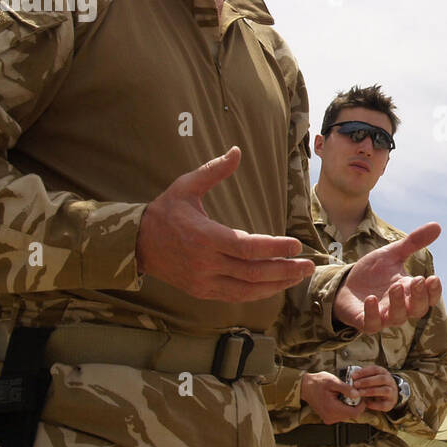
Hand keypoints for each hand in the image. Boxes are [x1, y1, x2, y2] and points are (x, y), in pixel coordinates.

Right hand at [136, 147, 315, 301]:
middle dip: (284, 270)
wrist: (137, 244)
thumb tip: (237, 150)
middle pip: (253, 272)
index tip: (295, 244)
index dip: (274, 247)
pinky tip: (276, 285)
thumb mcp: (186, 186)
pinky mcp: (202, 291)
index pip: (247, 247)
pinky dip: (259, 293)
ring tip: (298, 275)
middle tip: (308, 264)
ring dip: (277, 284)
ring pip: (247, 289)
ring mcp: (203, 281)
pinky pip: (236, 296)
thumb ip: (213, 171)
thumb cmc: (165, 212)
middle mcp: (205, 263)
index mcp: (204, 237)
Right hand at [299, 371, 365, 424]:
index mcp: (332, 409)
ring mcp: (329, 419)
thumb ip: (346, 389)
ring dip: (349, 405)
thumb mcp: (333, 381)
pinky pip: (341, 415)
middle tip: (352, 392)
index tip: (360, 395)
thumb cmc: (318, 382)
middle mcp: (330, 417)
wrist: (305, 387)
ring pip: (347, 415)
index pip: (354, 413)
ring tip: (344, 394)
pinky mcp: (328, 418)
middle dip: (355, 404)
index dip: (361, 405)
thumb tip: (357, 394)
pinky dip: (343, 407)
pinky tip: (339, 398)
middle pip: (351, 414)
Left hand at [333, 224, 442, 332]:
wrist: (344, 284)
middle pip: (418, 310)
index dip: (433, 291)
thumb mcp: (392, 254)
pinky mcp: (364, 321)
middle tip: (417, 280)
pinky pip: (372, 324)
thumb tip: (437, 225)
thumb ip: (413, 242)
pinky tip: (371, 299)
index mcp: (409, 291)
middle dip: (419, 297)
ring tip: (395, 286)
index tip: (434, 278)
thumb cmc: (372, 272)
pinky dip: (372, 313)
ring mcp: (383, 316)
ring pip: (398, 318)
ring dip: (398, 303)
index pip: (429, 297)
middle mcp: (400, 306)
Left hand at [348, 364, 399, 412]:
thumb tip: (351, 378)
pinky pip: (383, 404)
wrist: (390, 395)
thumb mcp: (372, 378)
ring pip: (384, 390)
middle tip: (355, 384)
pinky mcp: (390, 403)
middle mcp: (390, 381)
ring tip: (359, 393)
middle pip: (381, 379)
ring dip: (370, 391)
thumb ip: (363, 377)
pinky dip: (374, 404)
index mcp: (384, 373)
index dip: (364, 372)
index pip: (375, 369)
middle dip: (367, 381)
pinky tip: (366, 403)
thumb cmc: (376, 385)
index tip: (353, 376)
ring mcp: (392, 392)